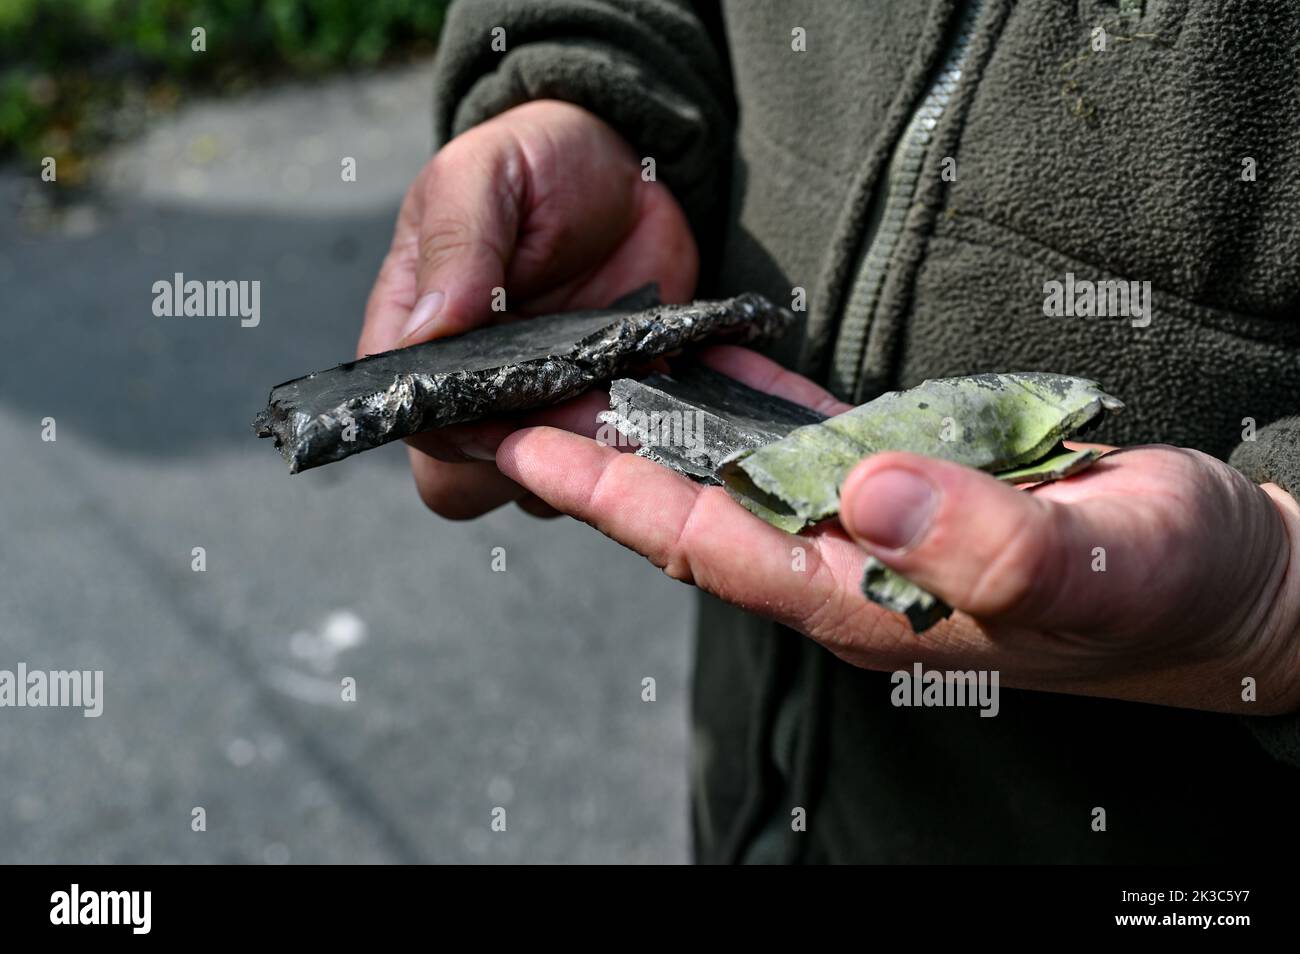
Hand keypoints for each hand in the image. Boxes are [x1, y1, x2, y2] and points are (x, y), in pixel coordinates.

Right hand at [358, 99, 697, 518]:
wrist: (626, 171)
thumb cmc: (536, 162)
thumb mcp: (483, 176)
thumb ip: (457, 246)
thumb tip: (423, 333)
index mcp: (422, 343)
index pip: (419, 426)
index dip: (459, 432)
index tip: (513, 397)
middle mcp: (475, 393)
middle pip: (473, 480)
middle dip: (534, 456)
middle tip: (592, 400)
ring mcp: (545, 410)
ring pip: (549, 485)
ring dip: (595, 452)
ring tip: (637, 386)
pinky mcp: (609, 409)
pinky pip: (622, 461)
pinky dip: (651, 436)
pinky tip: (673, 386)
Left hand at [487, 345, 1299, 713]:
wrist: (1223, 584)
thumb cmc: (1168, 588)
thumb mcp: (1097, 564)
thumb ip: (988, 541)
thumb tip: (869, 492)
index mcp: (875, 604)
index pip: (715, 548)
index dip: (618, 498)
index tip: (534, 446)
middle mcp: (854, 573)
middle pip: (700, 518)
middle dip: (605, 467)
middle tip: (518, 405)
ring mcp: (875, 534)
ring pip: (740, 483)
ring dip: (659, 437)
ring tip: (580, 382)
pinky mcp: (908, 495)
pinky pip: (804, 452)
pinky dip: (745, 415)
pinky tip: (700, 380)